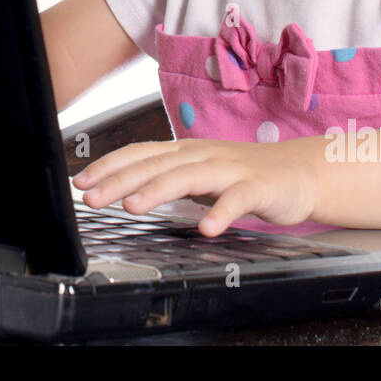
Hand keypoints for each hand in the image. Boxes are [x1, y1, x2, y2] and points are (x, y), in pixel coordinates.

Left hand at [71, 138, 320, 236]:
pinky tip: (205, 228)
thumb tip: (126, 188)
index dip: (110, 165)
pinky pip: (237, 200)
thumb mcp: (199, 174)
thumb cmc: (246, 175)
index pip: (141, 153)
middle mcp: (204, 155)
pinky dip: (221, 213)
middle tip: (91, 197)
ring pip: (189, 176)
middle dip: (120, 180)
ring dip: (158, 190)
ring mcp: (230, 169)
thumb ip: (168, 179)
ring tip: (133, 207)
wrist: (299, 173)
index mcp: (186, 152)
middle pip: (157, 164)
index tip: (81, 181)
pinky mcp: (257, 187)